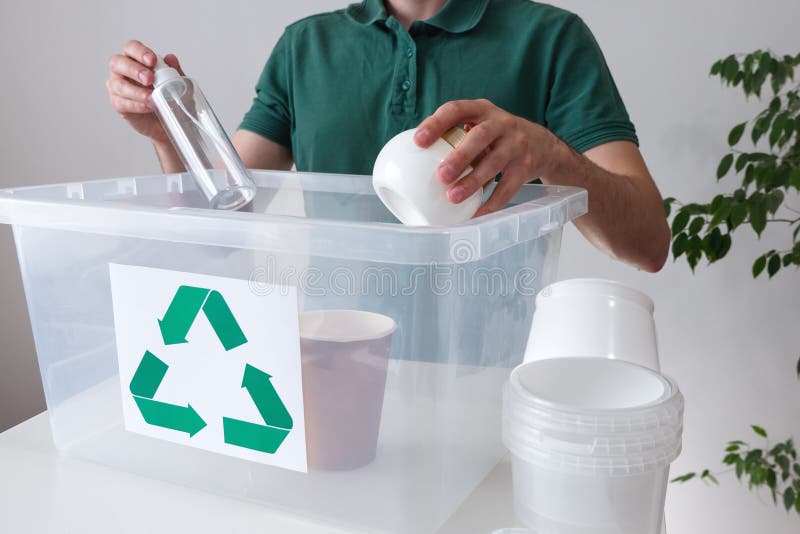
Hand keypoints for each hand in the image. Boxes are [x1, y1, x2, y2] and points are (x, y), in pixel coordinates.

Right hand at [106, 40, 183, 144]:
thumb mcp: (178, 84)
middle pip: (117, 62)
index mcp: (136, 60)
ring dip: (136, 91)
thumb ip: (174, 71)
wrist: (169, 120)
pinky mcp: (118, 104)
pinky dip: (136, 104)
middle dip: (134, 69)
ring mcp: (118, 87)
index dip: (140, 52)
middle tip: (150, 79)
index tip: (153, 61)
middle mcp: (122, 70)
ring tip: (151, 97)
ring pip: (118, 84)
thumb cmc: (170, 98)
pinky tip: (147, 106)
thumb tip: (171, 58)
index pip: (131, 48)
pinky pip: (121, 102)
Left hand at [414, 99, 559, 216]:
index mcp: (482, 110)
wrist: (545, 146)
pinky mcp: (526, 166)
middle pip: (480, 136)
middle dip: (459, 156)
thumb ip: (456, 136)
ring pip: (494, 163)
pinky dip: (491, 203)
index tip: (418, 141)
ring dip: (472, 181)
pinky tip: (476, 215)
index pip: (456, 109)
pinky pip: (508, 188)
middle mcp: (502, 123)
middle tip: (440, 176)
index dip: (436, 123)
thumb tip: (415, 162)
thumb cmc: (499, 137)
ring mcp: (517, 144)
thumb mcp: (481, 126)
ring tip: (453, 197)